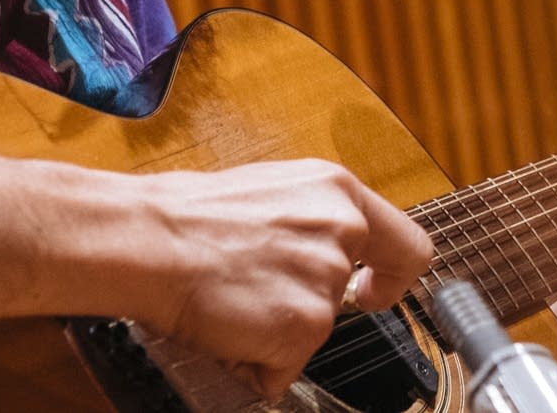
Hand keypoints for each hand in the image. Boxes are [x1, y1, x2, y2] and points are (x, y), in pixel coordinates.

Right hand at [128, 160, 434, 400]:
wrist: (150, 239)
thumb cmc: (190, 215)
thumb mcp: (273, 191)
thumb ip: (313, 219)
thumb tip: (325, 247)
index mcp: (337, 190)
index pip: (405, 244)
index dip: (393, 277)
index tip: (372, 290)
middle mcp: (342, 231)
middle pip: (345, 294)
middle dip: (305, 304)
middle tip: (261, 295)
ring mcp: (327, 280)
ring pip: (314, 329)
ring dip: (275, 329)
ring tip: (232, 300)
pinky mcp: (305, 327)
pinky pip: (286, 366)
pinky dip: (256, 361)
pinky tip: (228, 327)